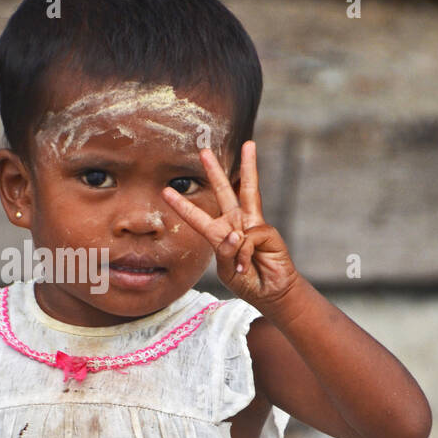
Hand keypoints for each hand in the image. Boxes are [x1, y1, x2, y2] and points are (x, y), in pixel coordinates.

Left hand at [163, 141, 299, 307]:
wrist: (271, 293)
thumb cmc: (247, 282)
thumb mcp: (228, 271)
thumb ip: (227, 253)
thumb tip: (236, 234)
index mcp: (219, 234)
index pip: (197, 217)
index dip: (182, 205)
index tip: (166, 191)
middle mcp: (235, 224)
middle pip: (224, 192)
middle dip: (215, 171)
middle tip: (203, 151)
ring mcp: (252, 225)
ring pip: (249, 190)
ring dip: (249, 167)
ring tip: (249, 145)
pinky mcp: (267, 231)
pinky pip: (249, 238)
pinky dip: (245, 253)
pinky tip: (247, 264)